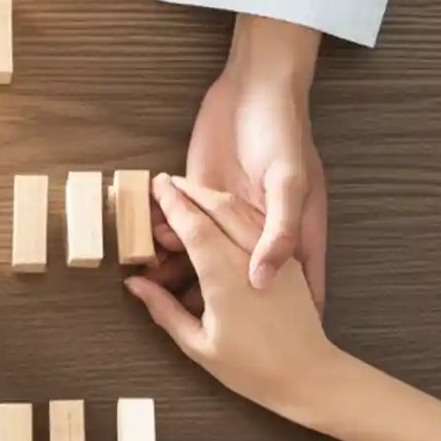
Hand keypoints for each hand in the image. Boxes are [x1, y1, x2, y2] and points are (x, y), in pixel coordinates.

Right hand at [127, 174, 339, 423]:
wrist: (309, 375)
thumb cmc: (250, 368)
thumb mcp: (198, 344)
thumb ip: (164, 309)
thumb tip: (135, 283)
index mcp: (223, 276)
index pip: (192, 225)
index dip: (172, 203)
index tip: (155, 185)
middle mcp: (248, 257)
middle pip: (216, 208)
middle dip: (189, 191)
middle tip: (165, 182)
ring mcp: (273, 256)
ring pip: (240, 211)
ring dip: (212, 196)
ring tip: (188, 190)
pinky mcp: (288, 261)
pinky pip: (259, 224)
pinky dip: (236, 210)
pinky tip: (223, 210)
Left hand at [172, 14, 327, 310]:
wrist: (253, 87)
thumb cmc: (283, 135)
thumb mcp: (289, 185)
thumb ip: (278, 233)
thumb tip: (263, 280)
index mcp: (291, 232)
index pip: (293, 287)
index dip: (283, 318)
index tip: (270, 354)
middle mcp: (259, 231)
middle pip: (240, 279)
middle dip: (218, 302)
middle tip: (196, 326)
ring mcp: (228, 217)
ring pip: (205, 259)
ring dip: (183, 274)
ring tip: (159, 293)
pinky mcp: (200, 197)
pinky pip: (181, 231)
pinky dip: (166, 244)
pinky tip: (147, 258)